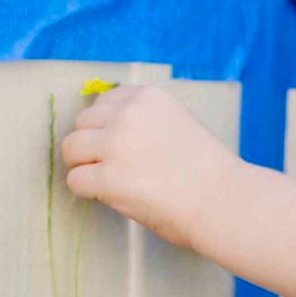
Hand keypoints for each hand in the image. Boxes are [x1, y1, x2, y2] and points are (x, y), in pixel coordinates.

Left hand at [62, 85, 242, 250]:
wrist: (223, 199)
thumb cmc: (208, 171)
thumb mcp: (178, 124)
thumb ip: (146, 122)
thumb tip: (107, 134)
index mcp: (148, 97)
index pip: (104, 102)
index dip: (106, 126)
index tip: (119, 145)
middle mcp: (128, 113)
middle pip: (82, 123)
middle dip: (92, 145)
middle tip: (112, 167)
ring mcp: (116, 144)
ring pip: (72, 149)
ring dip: (85, 166)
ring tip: (107, 182)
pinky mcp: (108, 177)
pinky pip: (76, 180)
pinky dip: (88, 191)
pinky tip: (110, 197)